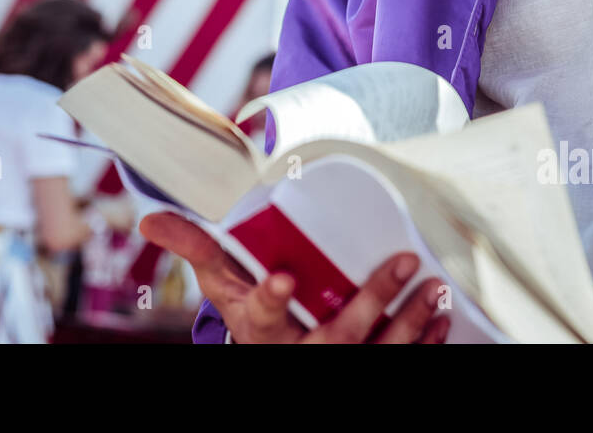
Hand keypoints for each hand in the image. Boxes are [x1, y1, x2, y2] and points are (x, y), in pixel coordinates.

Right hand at [140, 212, 449, 342]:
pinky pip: (399, 366)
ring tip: (435, 290)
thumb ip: (196, 246)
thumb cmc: (249, 307)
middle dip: (372, 302)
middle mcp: (298, 354)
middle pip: (337, 337)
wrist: (272, 353)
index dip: (271, 296)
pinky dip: (426, 344)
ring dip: (412, 325)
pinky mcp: (364, 373)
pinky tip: (443, 319)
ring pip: (377, 355)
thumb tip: (149, 219)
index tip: (283, 275)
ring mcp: (335, 368)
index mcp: (259, 328)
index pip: (261, 313)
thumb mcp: (220, 281)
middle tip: (401, 262)